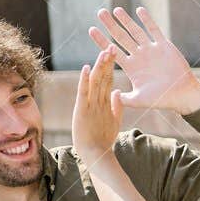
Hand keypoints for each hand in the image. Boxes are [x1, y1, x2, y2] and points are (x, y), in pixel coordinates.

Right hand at [72, 47, 124, 163]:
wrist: (95, 154)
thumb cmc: (103, 139)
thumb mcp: (113, 120)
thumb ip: (116, 106)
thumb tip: (118, 91)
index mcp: (101, 101)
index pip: (106, 80)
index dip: (111, 66)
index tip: (115, 53)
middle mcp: (94, 100)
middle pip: (101, 77)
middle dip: (106, 62)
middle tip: (112, 46)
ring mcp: (88, 104)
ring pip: (94, 82)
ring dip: (99, 66)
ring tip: (104, 52)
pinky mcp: (82, 110)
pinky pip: (84, 93)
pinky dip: (84, 80)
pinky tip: (86, 68)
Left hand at [89, 6, 199, 114]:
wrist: (182, 94)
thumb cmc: (161, 99)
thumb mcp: (139, 100)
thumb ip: (124, 98)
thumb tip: (109, 96)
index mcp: (131, 67)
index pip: (113, 51)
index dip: (102, 41)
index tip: (91, 30)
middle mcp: (139, 56)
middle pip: (121, 38)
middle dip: (110, 25)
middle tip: (100, 13)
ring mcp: (151, 50)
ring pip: (136, 31)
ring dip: (126, 20)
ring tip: (115, 10)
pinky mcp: (164, 45)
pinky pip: (154, 30)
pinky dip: (147, 20)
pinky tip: (139, 10)